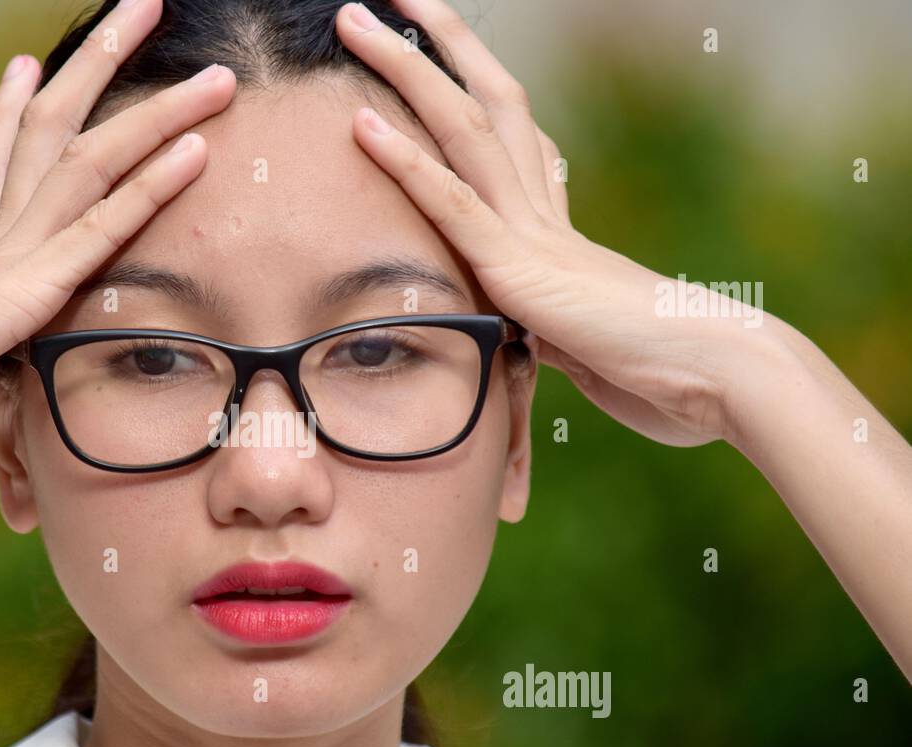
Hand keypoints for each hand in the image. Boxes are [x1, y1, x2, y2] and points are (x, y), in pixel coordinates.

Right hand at [0, 0, 234, 475]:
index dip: (9, 109)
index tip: (28, 65)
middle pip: (50, 128)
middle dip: (98, 64)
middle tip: (139, 7)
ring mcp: (9, 255)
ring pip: (91, 159)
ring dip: (156, 111)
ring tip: (214, 76)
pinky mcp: (27, 290)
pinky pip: (101, 228)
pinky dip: (150, 186)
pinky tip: (194, 148)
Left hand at [335, 0, 790, 448]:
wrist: (722, 380)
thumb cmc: (667, 374)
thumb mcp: (585, 346)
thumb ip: (548, 325)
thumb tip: (529, 332)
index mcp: (559, 230)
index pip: (510, 139)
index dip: (469, 89)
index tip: (433, 52)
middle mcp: (544, 215)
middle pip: (485, 104)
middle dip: (435, 46)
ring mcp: (532, 234)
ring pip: (463, 127)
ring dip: (406, 69)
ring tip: (354, 20)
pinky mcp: (521, 270)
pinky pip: (455, 206)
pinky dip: (406, 164)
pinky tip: (360, 124)